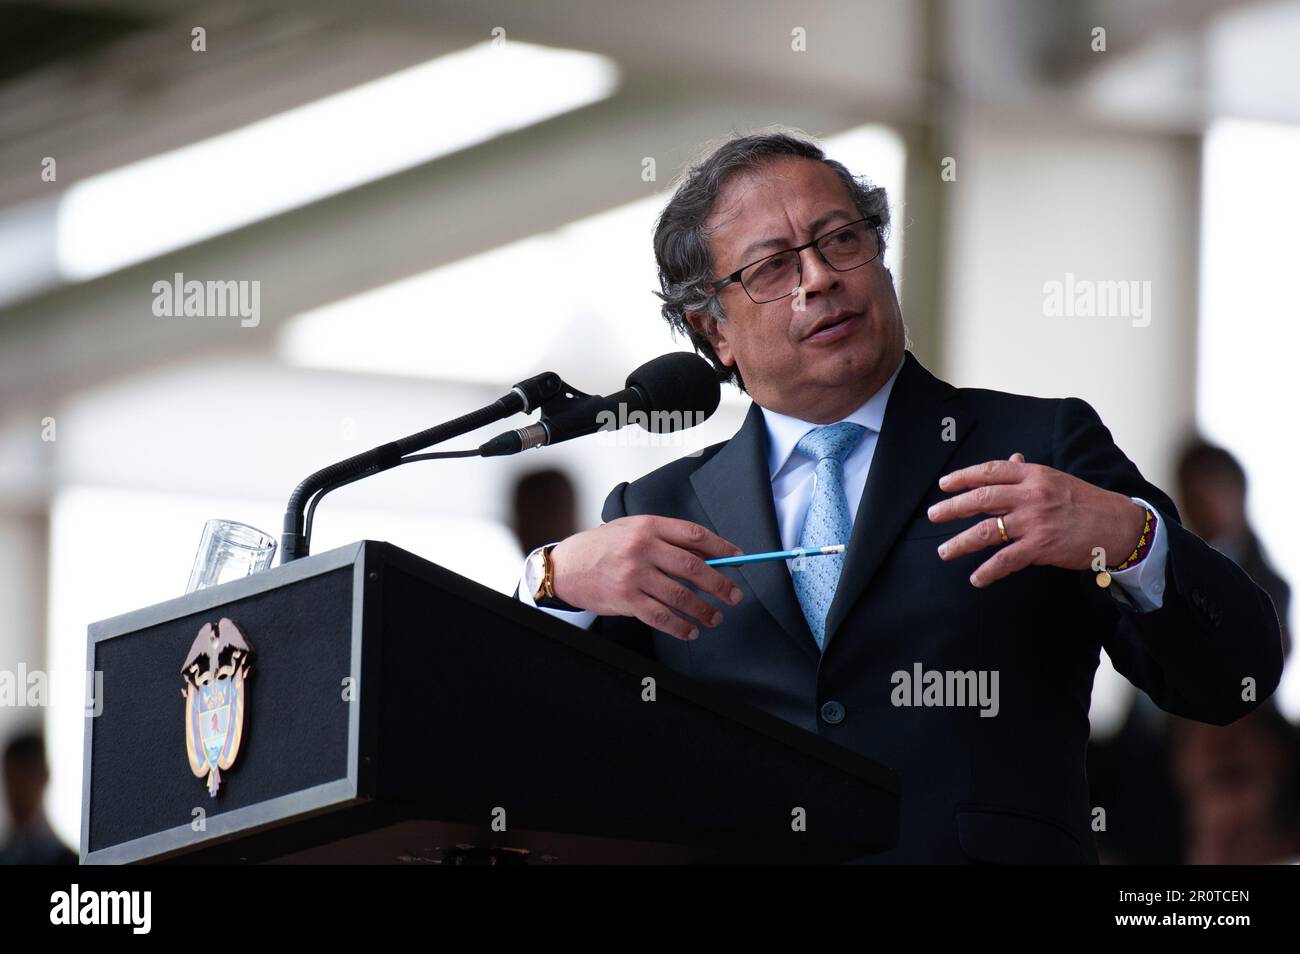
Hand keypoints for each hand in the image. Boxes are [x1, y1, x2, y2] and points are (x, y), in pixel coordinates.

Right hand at [548, 516, 744, 639]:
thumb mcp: (634, 531)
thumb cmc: (603, 547)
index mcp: (648, 526)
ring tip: (715, 617)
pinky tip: (690, 630)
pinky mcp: (626, 599)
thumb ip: (668, 540)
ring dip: (704, 610)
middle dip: (720, 584)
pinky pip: (662, 616)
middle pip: (694, 567)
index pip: (694, 535)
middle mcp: (642, 548)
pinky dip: (681, 626)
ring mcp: (634, 575)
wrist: (567, 567)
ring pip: (681, 595)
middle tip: (734, 595)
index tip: (738, 558)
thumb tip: (709, 555)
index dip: (721, 547)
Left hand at [927, 452, 1144, 586]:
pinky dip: (988, 570)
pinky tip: (975, 577)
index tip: (943, 485)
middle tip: (933, 515)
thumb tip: (1011, 460)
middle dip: (952, 508)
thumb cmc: (1086, 502)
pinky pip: (1006, 560)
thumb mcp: (1057, 480)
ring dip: (961, 542)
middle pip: (982, 498)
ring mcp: (1035, 521)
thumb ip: (1029, 474)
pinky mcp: (1041, 546)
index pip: (990, 471)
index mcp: (1034, 475)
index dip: (963, 477)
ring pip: (987, 531)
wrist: (1119, 526)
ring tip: (944, 551)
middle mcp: (1031, 495)